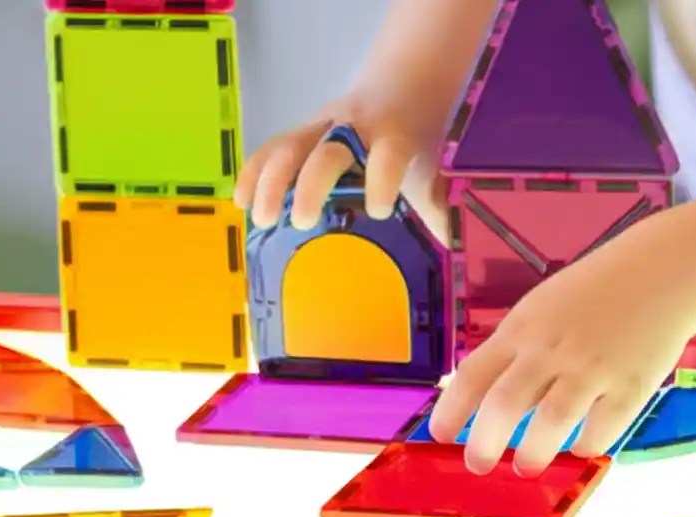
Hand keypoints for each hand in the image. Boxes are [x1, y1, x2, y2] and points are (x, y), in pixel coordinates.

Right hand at [233, 93, 447, 237]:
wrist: (402, 89)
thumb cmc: (415, 139)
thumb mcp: (432, 168)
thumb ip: (439, 208)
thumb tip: (455, 249)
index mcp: (394, 137)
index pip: (387, 154)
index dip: (381, 179)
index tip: (377, 210)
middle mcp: (356, 128)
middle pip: (328, 150)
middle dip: (310, 184)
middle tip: (298, 221)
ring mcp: (324, 126)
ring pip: (292, 145)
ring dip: (272, 181)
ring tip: (260, 218)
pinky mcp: (303, 130)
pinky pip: (272, 147)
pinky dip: (255, 172)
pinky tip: (240, 200)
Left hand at [428, 236, 693, 476]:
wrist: (660, 273)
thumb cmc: (595, 293)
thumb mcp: (542, 309)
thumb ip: (517, 350)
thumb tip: (489, 405)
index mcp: (523, 328)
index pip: (474, 374)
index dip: (451, 410)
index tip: (440, 435)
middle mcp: (552, 349)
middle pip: (504, 405)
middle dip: (484, 444)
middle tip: (478, 464)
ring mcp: (592, 368)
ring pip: (551, 423)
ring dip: (533, 453)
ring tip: (527, 465)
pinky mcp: (630, 386)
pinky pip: (601, 430)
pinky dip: (586, 445)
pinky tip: (580, 447)